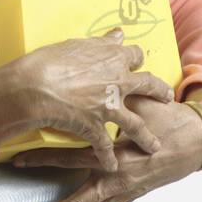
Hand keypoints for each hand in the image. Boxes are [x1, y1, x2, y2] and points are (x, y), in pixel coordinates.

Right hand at [0, 28, 175, 172]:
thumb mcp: (76, 44)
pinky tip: (112, 166)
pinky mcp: (95, 127)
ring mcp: (109, 107)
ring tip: (154, 147)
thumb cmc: (48, 61)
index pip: (135, 55)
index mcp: (112, 58)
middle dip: (159, 92)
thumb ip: (101, 43)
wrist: (34, 87)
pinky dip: (108, 159)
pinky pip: (105, 147)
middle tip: (167, 98)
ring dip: (146, 137)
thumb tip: (118, 34)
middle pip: (148, 86)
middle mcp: (118, 82)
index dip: (137, 58)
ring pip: (136, 125)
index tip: (138, 62)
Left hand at [14, 95, 201, 201]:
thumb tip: (85, 84)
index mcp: (113, 155)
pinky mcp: (131, 197)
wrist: (197, 138)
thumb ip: (112, 100)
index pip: (68, 158)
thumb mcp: (139, 104)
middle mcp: (115, 180)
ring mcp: (123, 192)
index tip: (18, 164)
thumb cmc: (167, 118)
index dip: (42, 160)